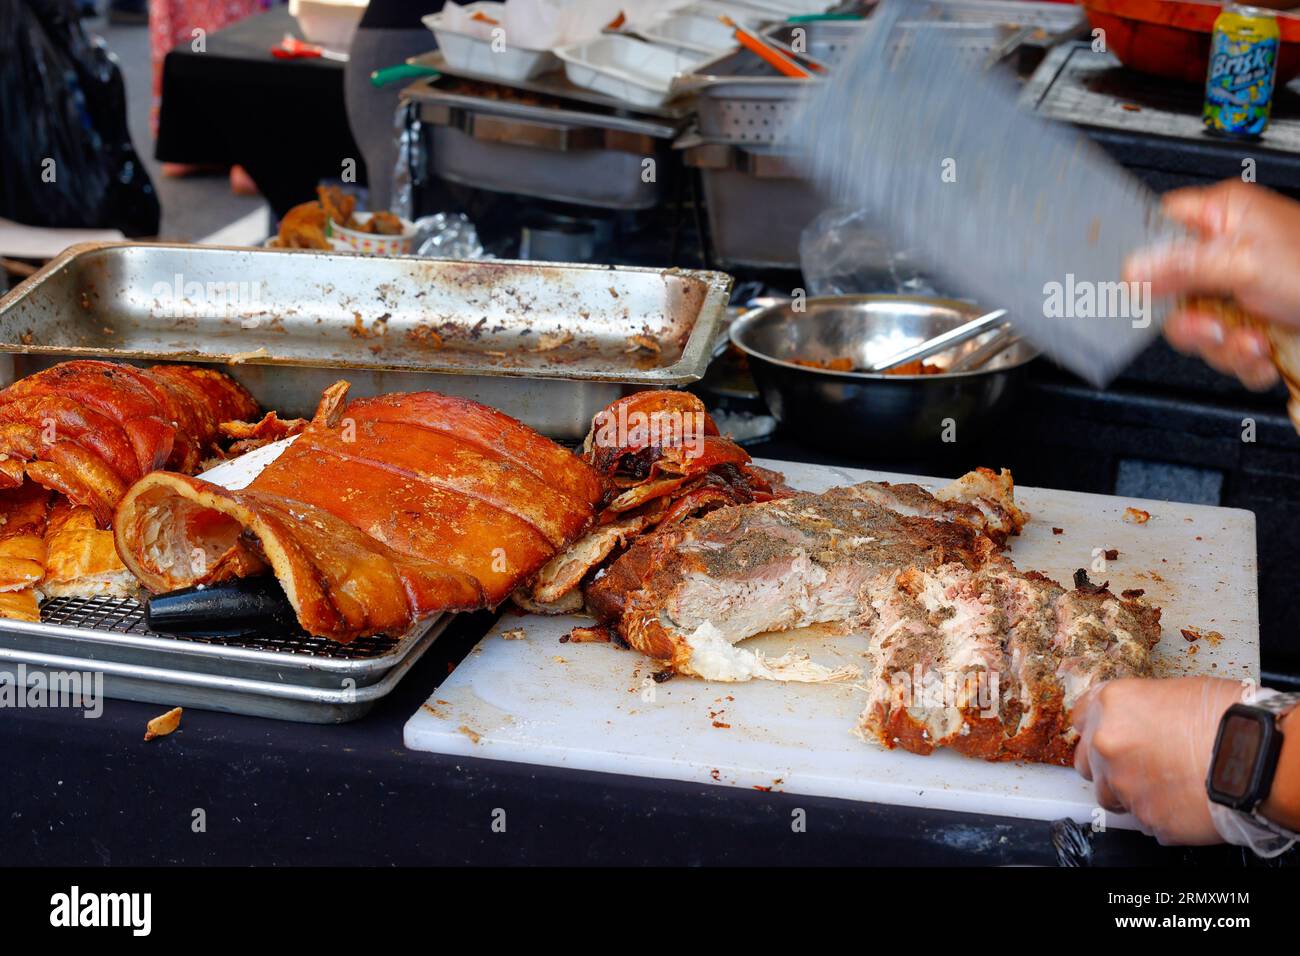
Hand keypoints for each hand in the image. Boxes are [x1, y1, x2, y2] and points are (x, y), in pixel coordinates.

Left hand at [1072, 676, 1249, 844]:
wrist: (1257, 756)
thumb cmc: (1229, 718)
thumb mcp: (1175, 692)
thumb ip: (1138, 710)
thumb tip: (1135, 722)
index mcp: (1112, 706)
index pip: (1079, 717)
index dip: (1096, 726)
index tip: (1107, 733)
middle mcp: (1107, 745)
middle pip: (1085, 761)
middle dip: (1106, 764)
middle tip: (1138, 763)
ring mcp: (1124, 785)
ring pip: (1109, 796)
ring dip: (1129, 792)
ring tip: (1165, 785)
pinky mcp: (1147, 819)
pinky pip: (1144, 820)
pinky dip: (1159, 814)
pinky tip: (1182, 801)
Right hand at [1123, 180, 1299, 389]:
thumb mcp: (1245, 263)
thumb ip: (1182, 266)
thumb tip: (1131, 269)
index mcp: (1224, 217)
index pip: (1158, 227)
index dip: (1141, 256)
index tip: (1136, 286)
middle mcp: (1228, 253)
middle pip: (1170, 293)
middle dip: (1193, 322)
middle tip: (1212, 326)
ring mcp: (1240, 293)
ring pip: (1197, 330)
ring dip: (1223, 346)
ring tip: (1252, 341)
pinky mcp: (1253, 326)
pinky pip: (1224, 352)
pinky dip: (1243, 361)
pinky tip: (1263, 352)